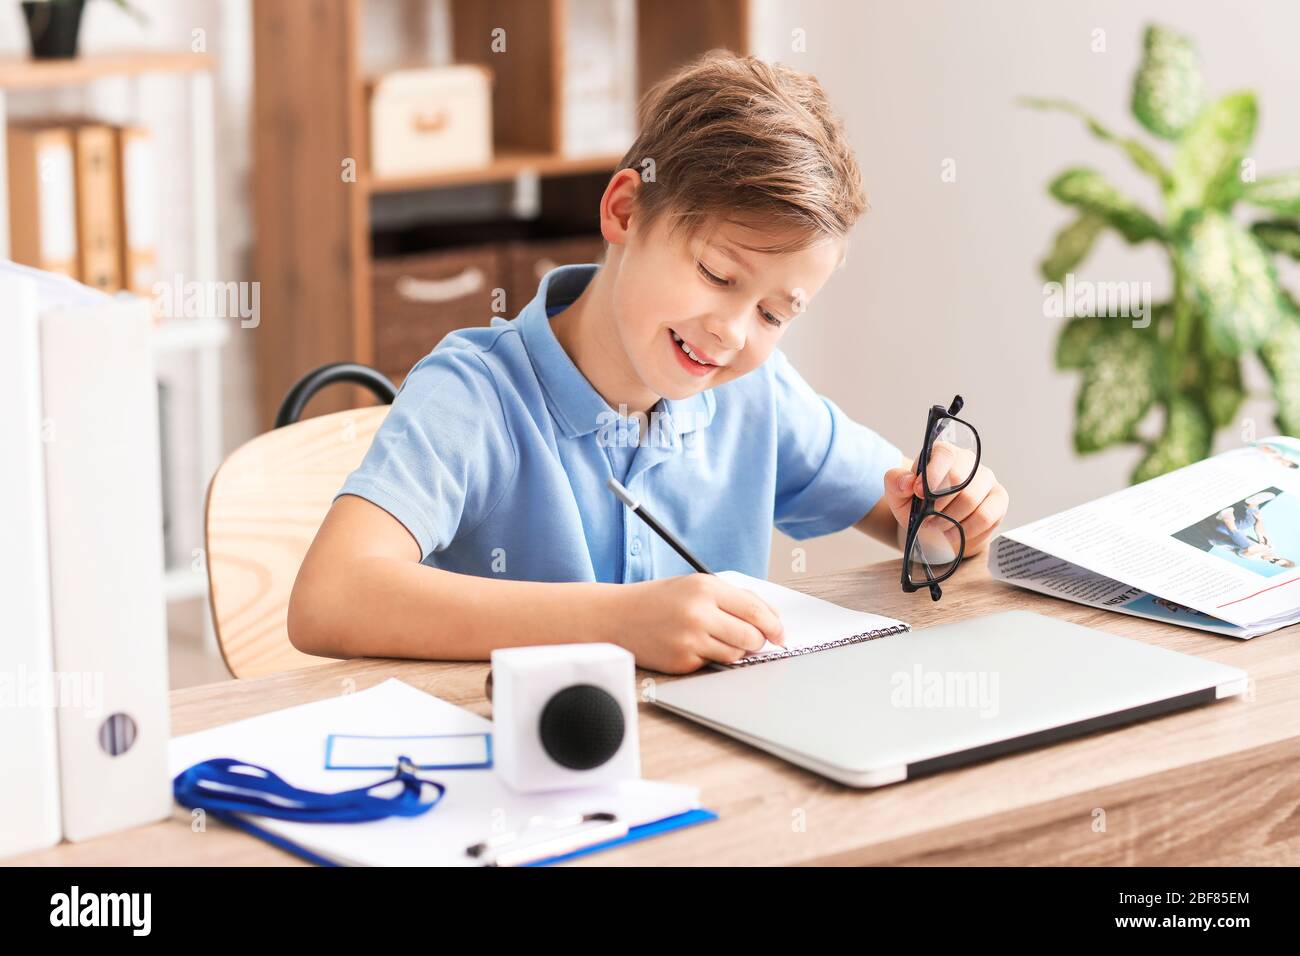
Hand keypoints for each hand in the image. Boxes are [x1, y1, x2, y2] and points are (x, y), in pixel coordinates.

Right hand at [614, 574, 784, 673]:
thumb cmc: (659, 600)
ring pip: (736, 654)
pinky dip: (713, 658)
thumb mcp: (694, 586)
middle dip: (759, 642)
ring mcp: (690, 639)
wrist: (617, 617)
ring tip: (719, 640)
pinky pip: (714, 664)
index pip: (755, 609)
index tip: (780, 633)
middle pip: (751, 636)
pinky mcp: (682, 661)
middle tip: (756, 641)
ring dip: (737, 651)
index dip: (774, 624)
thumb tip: (770, 618)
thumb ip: (731, 598)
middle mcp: (698, 612)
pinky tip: (697, 647)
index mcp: (705, 587)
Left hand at [882, 441, 1008, 558]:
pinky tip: (954, 533)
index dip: (931, 475)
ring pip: (971, 498)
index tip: (918, 494)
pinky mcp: (998, 500)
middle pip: (959, 477)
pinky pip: (986, 516)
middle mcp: (969, 461)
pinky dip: (966, 529)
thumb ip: (896, 482)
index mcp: (943, 453)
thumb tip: (909, 481)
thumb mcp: (898, 495)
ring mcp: (986, 479)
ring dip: (950, 519)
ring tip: (938, 527)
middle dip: (938, 503)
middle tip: (927, 518)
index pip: (944, 454)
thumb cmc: (918, 507)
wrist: (936, 529)